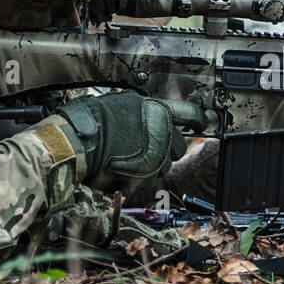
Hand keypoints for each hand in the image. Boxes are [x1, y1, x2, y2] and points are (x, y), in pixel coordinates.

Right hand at [56, 91, 205, 178]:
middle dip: (164, 149)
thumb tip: (151, 117)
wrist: (75, 142)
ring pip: (163, 166)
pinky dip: (137, 177)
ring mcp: (156, 156)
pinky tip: (119, 168)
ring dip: (150, 165)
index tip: (208, 120)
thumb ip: (143, 112)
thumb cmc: (91, 121)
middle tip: (142, 146)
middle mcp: (162, 133)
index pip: (189, 114)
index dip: (201, 118)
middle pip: (177, 147)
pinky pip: (149, 180)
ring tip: (124, 157)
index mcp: (157, 111)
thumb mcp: (122, 104)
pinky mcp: (146, 177)